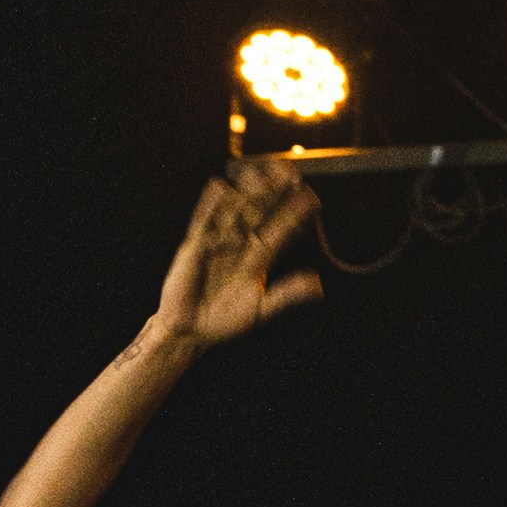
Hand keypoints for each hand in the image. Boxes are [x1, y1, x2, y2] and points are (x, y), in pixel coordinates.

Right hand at [151, 157, 322, 349]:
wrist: (188, 333)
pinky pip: (203, 222)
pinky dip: (210, 206)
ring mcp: (217, 243)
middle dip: (272, 193)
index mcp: (258, 258)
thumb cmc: (223, 322)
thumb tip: (318, 284)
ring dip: (245, 193)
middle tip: (289, 172)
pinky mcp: (194, 247)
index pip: (280, 230)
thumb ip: (287, 294)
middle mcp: (239, 245)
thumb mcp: (260, 309)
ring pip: (234, 212)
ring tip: (258, 173)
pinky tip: (219, 187)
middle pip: (259, 213)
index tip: (312, 197)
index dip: (295, 214)